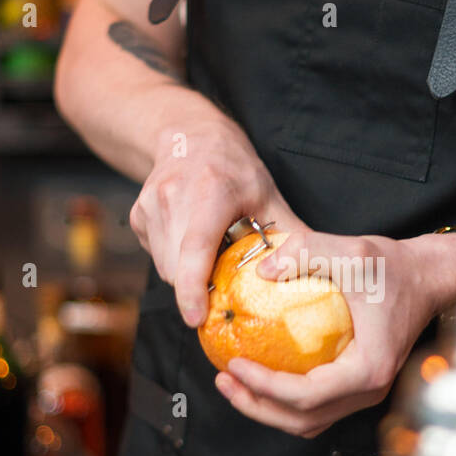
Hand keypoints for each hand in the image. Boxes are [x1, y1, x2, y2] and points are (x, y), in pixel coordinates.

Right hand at [129, 113, 305, 325]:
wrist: (189, 137)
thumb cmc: (235, 170)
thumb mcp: (269, 196)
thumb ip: (291, 238)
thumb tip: (317, 277)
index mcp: (211, 191)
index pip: (196, 248)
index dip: (193, 288)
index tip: (197, 318)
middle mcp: (174, 196)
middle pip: (178, 268)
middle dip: (199, 285)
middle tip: (223, 282)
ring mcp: (150, 205)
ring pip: (165, 267)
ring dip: (187, 274)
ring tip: (209, 251)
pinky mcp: (137, 215)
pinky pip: (155, 257)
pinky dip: (174, 260)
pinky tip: (189, 240)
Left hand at [216, 227, 455, 436]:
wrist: (431, 277)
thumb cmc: (397, 269)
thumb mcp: (352, 252)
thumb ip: (307, 254)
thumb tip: (261, 270)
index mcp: (367, 370)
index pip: (305, 395)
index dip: (263, 386)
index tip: (233, 363)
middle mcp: (368, 391)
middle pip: (301, 420)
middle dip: (256, 406)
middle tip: (224, 379)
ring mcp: (365, 392)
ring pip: (308, 420)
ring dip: (268, 408)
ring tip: (235, 382)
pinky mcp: (360, 385)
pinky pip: (317, 406)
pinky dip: (285, 400)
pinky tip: (263, 374)